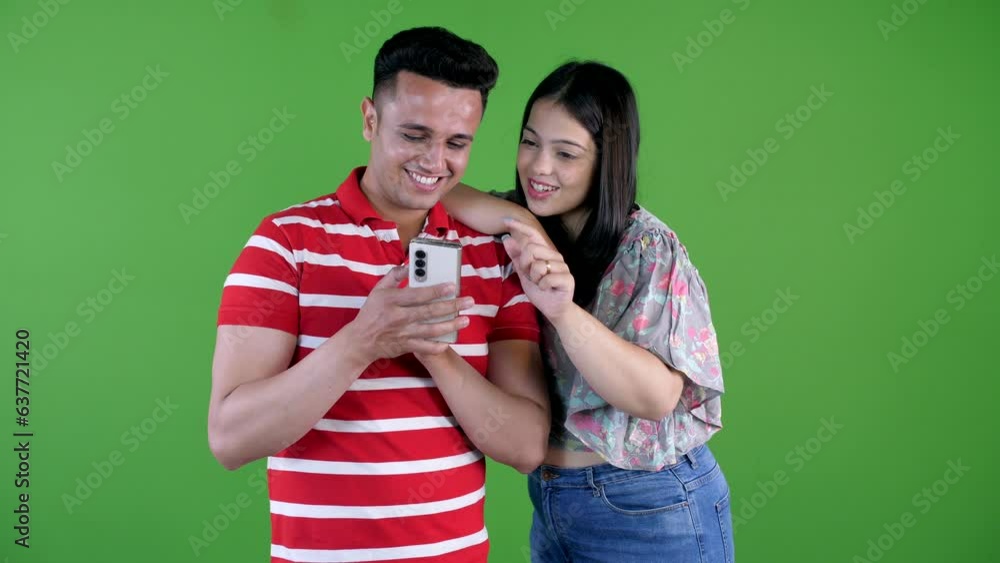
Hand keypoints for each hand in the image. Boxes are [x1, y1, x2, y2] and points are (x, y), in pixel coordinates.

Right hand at [347, 266, 472, 361]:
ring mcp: (402, 333)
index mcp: (391, 300)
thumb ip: (394, 275)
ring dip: (450, 325)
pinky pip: (424, 347)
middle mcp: (398, 317)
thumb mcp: (378, 290)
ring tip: (465, 320)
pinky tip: (449, 341)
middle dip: (451, 306)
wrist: (360, 341)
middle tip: (468, 302)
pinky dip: (436, 346)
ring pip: (430, 330)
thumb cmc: (371, 312)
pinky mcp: (404, 346)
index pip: (417, 294)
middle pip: (429, 312)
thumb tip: (410, 264)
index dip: (436, 290)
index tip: (452, 286)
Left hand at [502, 218, 574, 321]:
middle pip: (531, 249)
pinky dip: (542, 286)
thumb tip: (507, 239)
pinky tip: (547, 289)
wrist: (554, 309)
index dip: (520, 226)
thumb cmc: (540, 290)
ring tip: (540, 284)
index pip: (533, 234)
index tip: (505, 220)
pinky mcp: (567, 278)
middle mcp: (555, 256)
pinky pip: (547, 278)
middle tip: (530, 277)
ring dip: (534, 278)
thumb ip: (516, 257)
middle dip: (524, 265)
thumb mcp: (523, 274)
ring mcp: (563, 266)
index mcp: (545, 252)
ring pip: (538, 265)